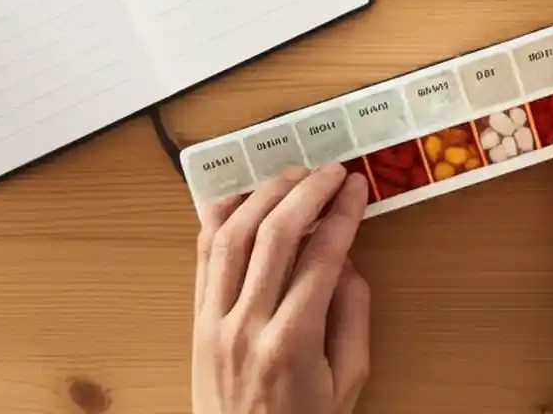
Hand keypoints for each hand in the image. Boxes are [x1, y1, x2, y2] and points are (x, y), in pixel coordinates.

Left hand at [192, 163, 371, 413]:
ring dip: (263, 195)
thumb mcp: (348, 382)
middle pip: (274, 235)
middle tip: (331, 171)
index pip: (320, 257)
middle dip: (307, 192)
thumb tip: (345, 261)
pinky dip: (219, 218)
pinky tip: (243, 197)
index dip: (342, 214)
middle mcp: (247, 324)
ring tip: (292, 175)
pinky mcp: (195, 320)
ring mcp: (214, 320)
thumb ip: (353, 317)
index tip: (357, 187)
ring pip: (231, 236)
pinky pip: (202, 256)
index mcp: (292, 343)